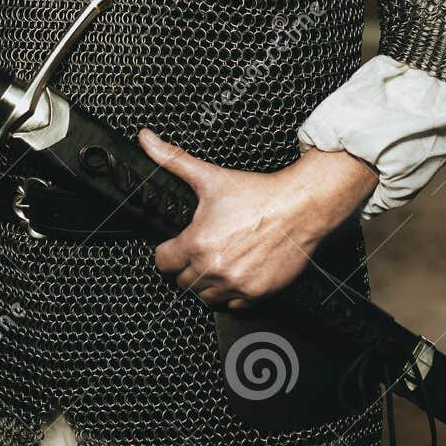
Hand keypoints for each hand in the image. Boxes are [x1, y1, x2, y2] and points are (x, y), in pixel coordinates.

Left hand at [142, 129, 378, 307]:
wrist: (300, 206)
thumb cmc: (258, 194)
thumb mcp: (210, 176)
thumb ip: (172, 159)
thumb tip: (145, 139)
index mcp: (197, 244)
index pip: (163, 262)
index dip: (167, 251)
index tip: (176, 245)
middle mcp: (214, 269)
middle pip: (183, 282)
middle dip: (187, 266)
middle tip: (201, 249)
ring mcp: (236, 285)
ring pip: (207, 297)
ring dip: (208, 283)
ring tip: (218, 261)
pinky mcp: (257, 294)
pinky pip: (234, 306)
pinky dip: (233, 294)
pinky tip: (238, 272)